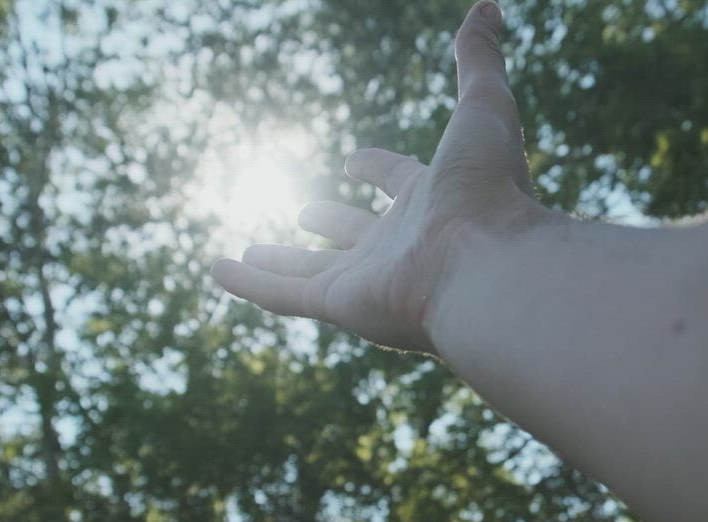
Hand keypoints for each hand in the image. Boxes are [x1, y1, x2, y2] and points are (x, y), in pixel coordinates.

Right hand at [212, 0, 543, 354]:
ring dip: (280, 262)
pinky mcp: (340, 305)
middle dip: (331, 223)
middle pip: (355, 235)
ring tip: (248, 251)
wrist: (488, 267)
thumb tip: (489, 6)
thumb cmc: (488, 189)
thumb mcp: (483, 108)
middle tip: (304, 213)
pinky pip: (283, 296)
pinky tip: (218, 271)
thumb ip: (479, 62)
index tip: (354, 161)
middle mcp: (401, 246)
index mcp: (434, 202)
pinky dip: (250, 286)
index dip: (377, 169)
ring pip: (311, 271)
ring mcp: (369, 281)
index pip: (399, 183)